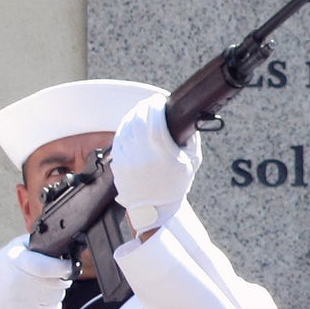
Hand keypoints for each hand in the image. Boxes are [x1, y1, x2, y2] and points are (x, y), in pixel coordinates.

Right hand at [0, 237, 71, 308]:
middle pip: (61, 282)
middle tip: (49, 275)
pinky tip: (39, 299)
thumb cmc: (3, 267)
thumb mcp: (17, 247)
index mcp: (21, 262)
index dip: (65, 267)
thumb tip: (65, 249)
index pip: (51, 267)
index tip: (69, 264)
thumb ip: (40, 245)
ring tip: (39, 286)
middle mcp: (24, 282)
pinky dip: (51, 305)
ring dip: (54, 291)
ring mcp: (26, 301)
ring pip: (58, 296)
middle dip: (60, 277)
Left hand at [109, 96, 198, 232]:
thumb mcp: (192, 162)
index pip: (154, 117)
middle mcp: (142, 152)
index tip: (159, 100)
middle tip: (149, 104)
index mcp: (162, 150)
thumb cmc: (175, 185)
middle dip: (143, 107)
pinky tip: (132, 129)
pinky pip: (119, 140)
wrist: (154, 208)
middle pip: (137, 118)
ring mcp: (127, 157)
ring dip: (133, 116)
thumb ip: (191, 139)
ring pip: (126, 127)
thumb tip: (188, 120)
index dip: (155, 105)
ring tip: (141, 114)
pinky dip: (125, 130)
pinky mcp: (117, 163)